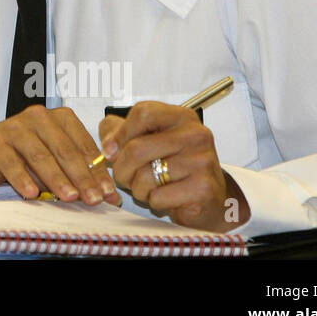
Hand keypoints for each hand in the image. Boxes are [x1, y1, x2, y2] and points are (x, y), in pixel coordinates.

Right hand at [0, 106, 120, 204]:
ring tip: (70, 197)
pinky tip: (32, 193)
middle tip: (94, 198)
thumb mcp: (53, 158)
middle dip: (82, 177)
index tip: (108, 193)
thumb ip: (78, 172)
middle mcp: (38, 118)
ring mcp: (15, 129)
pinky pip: (12, 163)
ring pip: (41, 155)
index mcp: (58, 118)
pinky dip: (23, 179)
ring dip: (57, 178)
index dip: (98, 170)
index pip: (83, 144)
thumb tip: (109, 196)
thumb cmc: (21, 154)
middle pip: (65, 150)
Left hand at [99, 102, 247, 231]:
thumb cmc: (175, 166)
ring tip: (149, 187)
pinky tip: (165, 197)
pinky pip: (158, 197)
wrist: (208, 197)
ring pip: (145, 176)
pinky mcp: (203, 188)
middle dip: (122, 169)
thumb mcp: (147, 139)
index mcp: (181, 117)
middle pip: (137, 148)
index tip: (111, 150)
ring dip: (138, 188)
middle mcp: (195, 135)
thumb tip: (108, 144)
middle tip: (125, 176)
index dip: (120, 134)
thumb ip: (120, 130)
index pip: (143, 113)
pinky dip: (154, 201)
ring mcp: (202, 161)